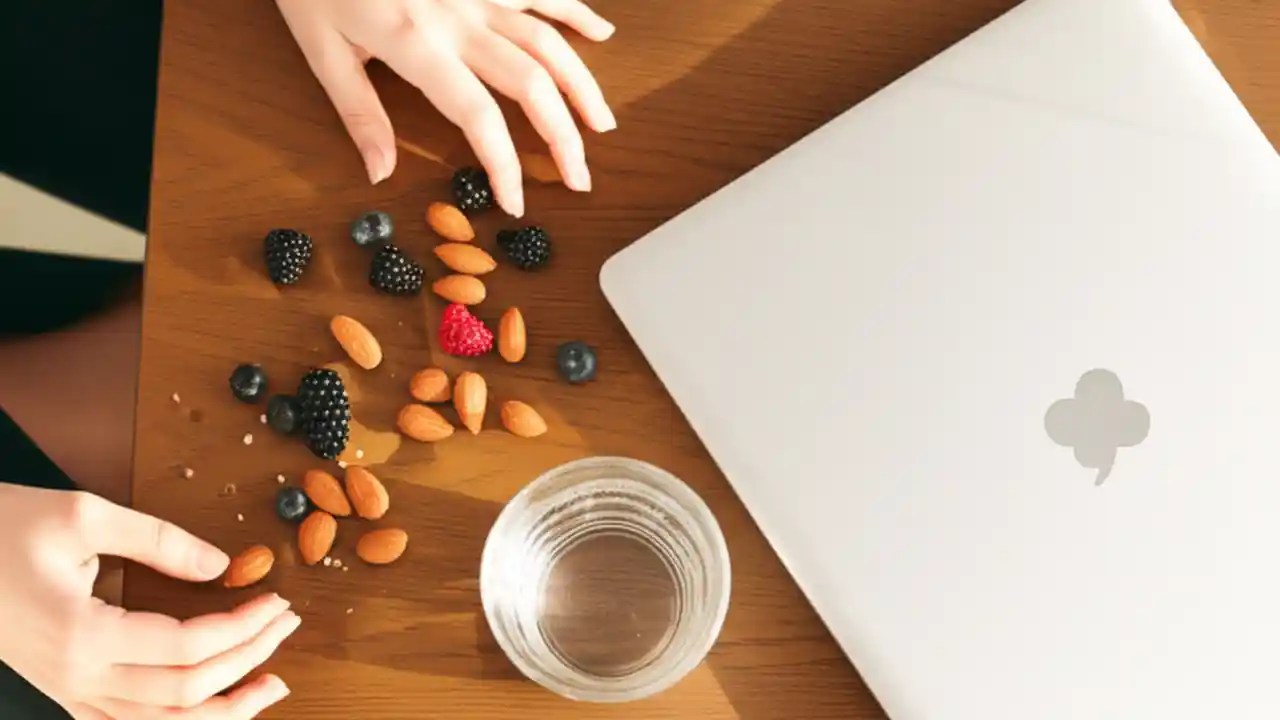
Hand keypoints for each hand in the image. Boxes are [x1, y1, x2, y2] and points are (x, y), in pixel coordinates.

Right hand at [0, 485, 298, 718]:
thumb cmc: (1, 527)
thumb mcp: (84, 515)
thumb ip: (159, 540)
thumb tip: (220, 564)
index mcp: (83, 634)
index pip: (188, 646)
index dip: (244, 627)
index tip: (279, 602)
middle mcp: (77, 678)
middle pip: (185, 693)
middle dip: (248, 660)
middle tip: (288, 624)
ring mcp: (68, 693)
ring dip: (224, 711)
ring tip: (271, 685)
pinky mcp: (64, 693)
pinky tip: (212, 709)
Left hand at [277, 0, 617, 215]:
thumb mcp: (321, 48)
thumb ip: (358, 112)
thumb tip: (381, 173)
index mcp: (416, 44)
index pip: (478, 116)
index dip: (504, 165)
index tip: (515, 203)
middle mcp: (459, 16)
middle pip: (530, 83)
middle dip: (563, 137)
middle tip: (579, 179)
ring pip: (546, 40)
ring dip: (581, 85)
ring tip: (603, 124)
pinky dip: (574, 10)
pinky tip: (601, 33)